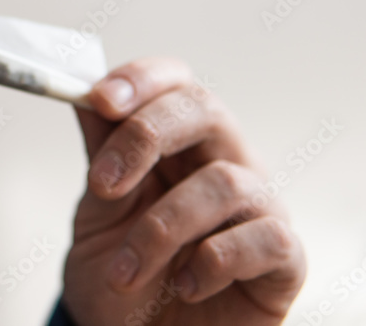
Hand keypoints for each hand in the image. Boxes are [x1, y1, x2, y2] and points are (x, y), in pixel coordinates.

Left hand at [62, 57, 305, 325]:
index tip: (98, 99)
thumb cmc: (122, 275)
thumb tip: (80, 89)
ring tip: (125, 271)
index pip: (175, 82)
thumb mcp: (98, 212)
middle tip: (103, 182)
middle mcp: (224, 163)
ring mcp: (259, 209)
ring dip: (160, 229)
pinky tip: (185, 285)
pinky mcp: (284, 261)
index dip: (141, 79)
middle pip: (204, 109)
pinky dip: (215, 261)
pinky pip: (266, 239)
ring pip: (225, 182)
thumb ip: (100, 151)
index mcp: (178, 143)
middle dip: (145, 135)